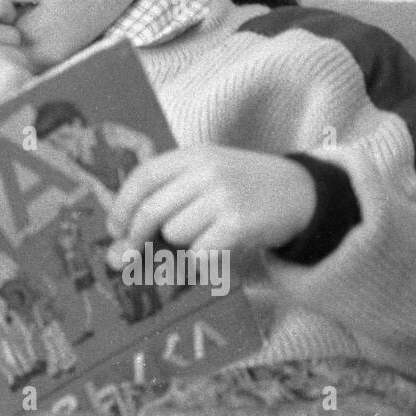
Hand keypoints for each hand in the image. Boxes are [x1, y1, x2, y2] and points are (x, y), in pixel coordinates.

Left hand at [104, 146, 316, 266]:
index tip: (113, 230)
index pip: (142, 177)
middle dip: (135, 238)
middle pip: (151, 210)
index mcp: (193, 155)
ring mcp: (223, 196)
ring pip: (175, 234)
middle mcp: (206, 171)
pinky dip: (200, 261)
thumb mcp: (208, 176)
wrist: (302, 193)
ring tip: (204, 238)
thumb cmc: (244, 188)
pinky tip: (215, 254)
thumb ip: (168, 198)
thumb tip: (119, 244)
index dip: (121, 206)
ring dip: (181, 246)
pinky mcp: (238, 223)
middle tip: (130, 256)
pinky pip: (199, 252)